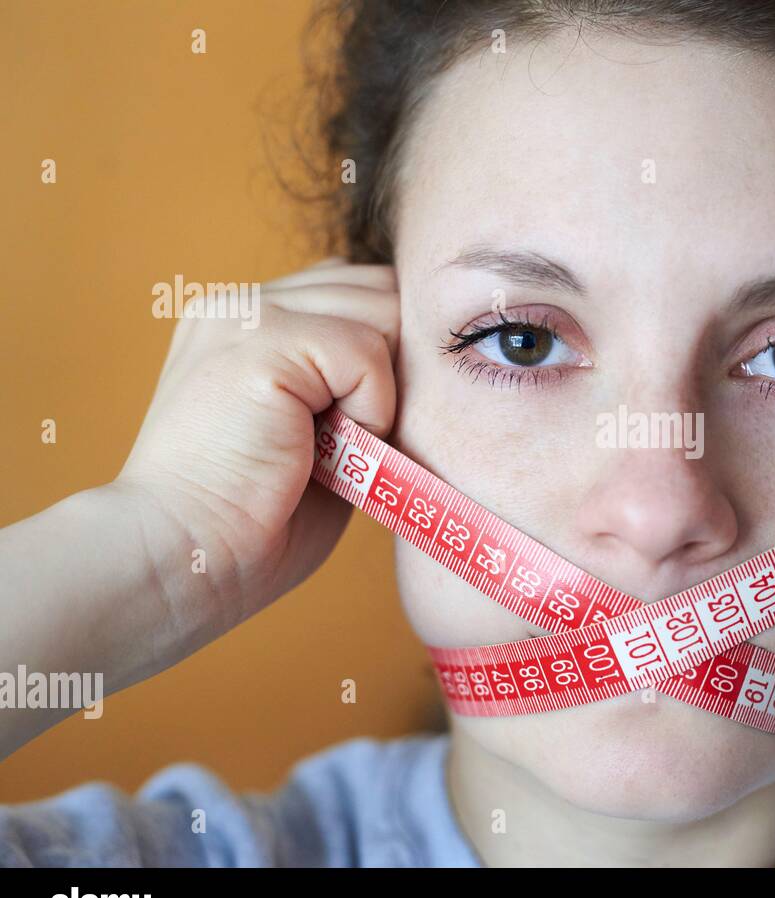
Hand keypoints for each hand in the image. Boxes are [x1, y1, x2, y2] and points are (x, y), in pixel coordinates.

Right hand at [116, 258, 399, 660]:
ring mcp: (250, 313)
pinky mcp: (266, 340)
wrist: (184, 557)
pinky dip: (371, 408)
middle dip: (392, 366)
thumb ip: (347, 383)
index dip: (383, 355)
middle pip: (381, 289)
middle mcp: (244, 303)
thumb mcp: (310, 434)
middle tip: (353, 439)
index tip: (361, 425)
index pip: (355, 290)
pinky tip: (327, 450)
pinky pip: (368, 351)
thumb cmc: (251, 522)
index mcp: (247, 320)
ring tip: (333, 446)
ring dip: (381, 388)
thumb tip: (416, 363)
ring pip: (382, 310)